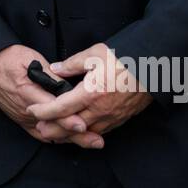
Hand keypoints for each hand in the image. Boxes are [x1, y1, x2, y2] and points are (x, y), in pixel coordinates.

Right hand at [0, 44, 103, 147]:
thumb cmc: (6, 60)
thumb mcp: (29, 58)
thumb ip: (49, 73)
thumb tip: (67, 84)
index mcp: (26, 92)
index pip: (51, 109)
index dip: (67, 117)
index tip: (83, 123)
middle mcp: (25, 110)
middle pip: (54, 126)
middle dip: (76, 135)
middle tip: (96, 140)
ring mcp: (22, 118)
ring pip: (49, 133)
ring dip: (70, 139)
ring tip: (91, 142)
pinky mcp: (21, 120)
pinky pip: (41, 134)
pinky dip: (57, 138)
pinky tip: (70, 140)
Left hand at [27, 43, 152, 141]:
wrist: (155, 67)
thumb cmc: (126, 57)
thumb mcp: (95, 54)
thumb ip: (72, 64)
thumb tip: (54, 69)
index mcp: (91, 92)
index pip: (61, 108)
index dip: (44, 111)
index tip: (32, 111)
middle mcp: (101, 109)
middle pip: (71, 125)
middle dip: (53, 129)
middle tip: (40, 129)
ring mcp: (112, 116)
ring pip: (86, 131)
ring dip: (69, 134)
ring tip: (56, 132)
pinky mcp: (122, 119)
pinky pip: (100, 130)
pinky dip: (87, 132)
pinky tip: (81, 129)